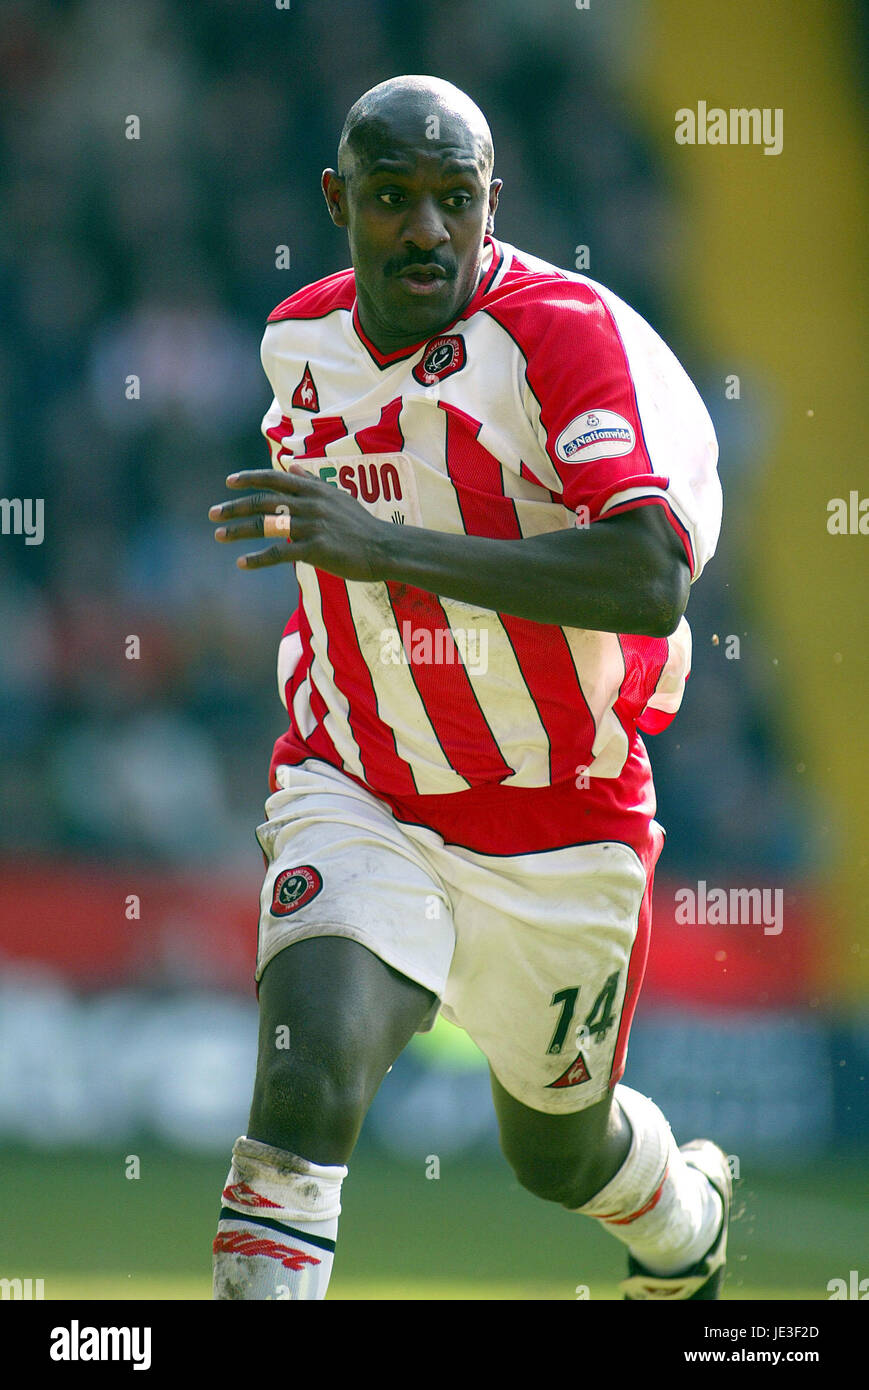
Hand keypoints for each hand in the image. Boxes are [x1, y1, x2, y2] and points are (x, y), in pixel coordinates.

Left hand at [208, 465, 388, 579]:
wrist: (384, 548)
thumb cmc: (360, 524)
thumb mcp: (337, 496)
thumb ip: (311, 481)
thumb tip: (289, 466)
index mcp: (313, 490)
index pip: (274, 478)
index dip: (250, 479)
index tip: (229, 482)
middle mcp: (309, 504)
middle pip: (263, 502)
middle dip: (234, 507)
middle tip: (213, 514)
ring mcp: (311, 526)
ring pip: (266, 526)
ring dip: (239, 530)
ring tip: (220, 535)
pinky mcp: (315, 549)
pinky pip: (279, 553)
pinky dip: (258, 559)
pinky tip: (242, 563)